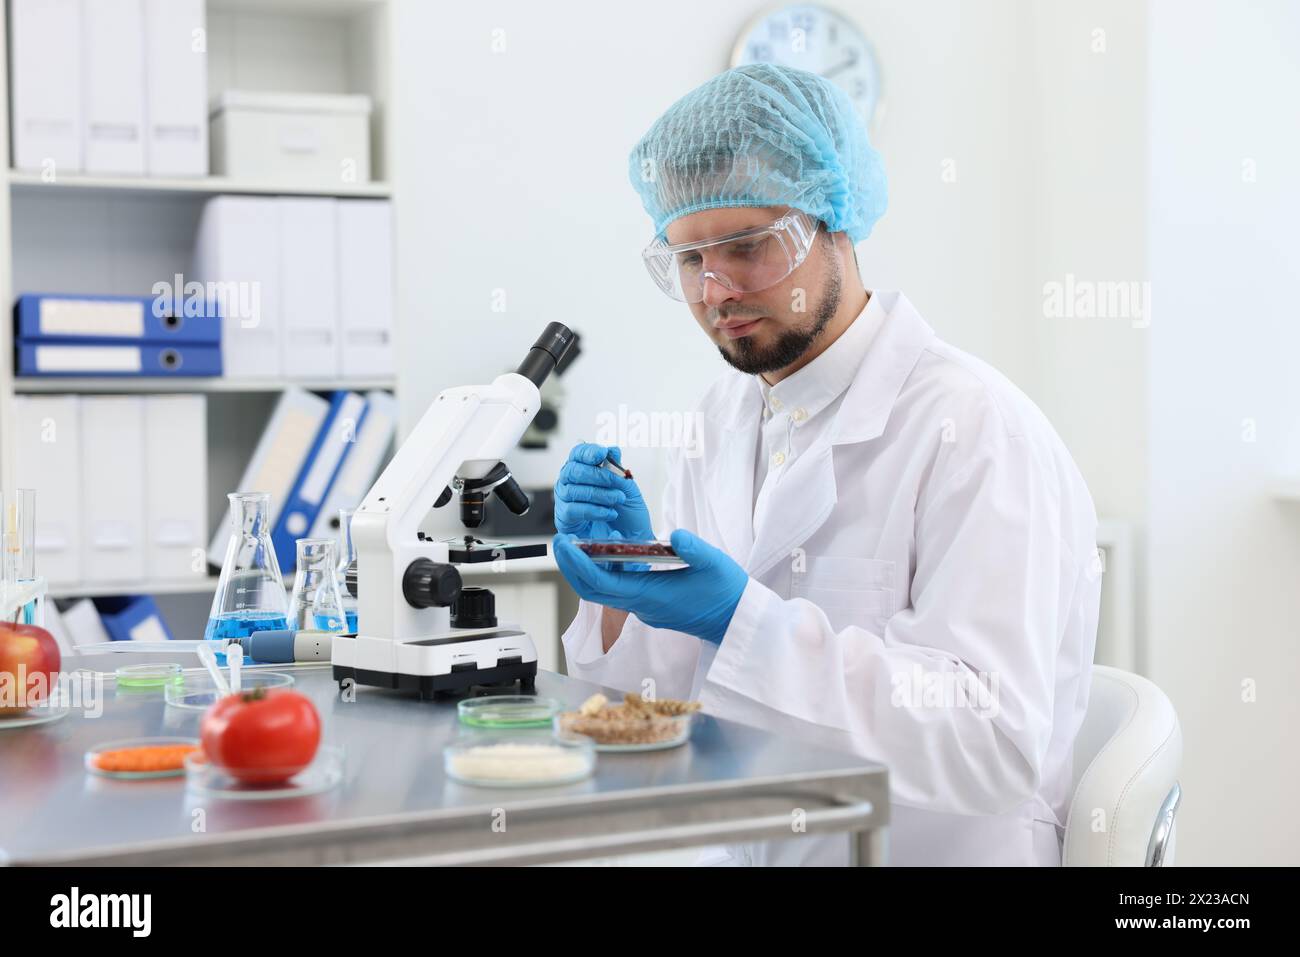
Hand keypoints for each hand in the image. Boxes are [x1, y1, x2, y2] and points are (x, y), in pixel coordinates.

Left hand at [552, 529, 747, 645]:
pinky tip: (607, 553)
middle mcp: (641, 605)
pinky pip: (618, 590)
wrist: (735, 621)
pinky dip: (604, 573)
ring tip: (576, 543)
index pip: (601, 583)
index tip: (564, 543)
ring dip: (586, 569)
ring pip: (603, 591)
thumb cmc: (726, 592)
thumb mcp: (714, 563)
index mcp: (650, 595)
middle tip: (559, 540)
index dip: (578, 564)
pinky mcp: (649, 605)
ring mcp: (644, 608)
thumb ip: (693, 548)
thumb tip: (674, 533)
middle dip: (572, 566)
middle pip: (593, 590)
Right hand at [554, 443, 653, 540]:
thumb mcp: (627, 487)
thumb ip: (617, 468)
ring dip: (599, 494)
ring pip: (574, 490)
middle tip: (617, 482)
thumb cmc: (627, 511)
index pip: (578, 454)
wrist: (632, 537)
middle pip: (573, 470)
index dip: (588, 452)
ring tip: (618, 499)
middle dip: (597, 475)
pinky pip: (573, 510)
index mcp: (584, 468)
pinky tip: (609, 513)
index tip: (602, 454)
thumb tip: (612, 450)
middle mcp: (571, 482)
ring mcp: (566, 500)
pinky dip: (594, 510)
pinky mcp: (565, 518)